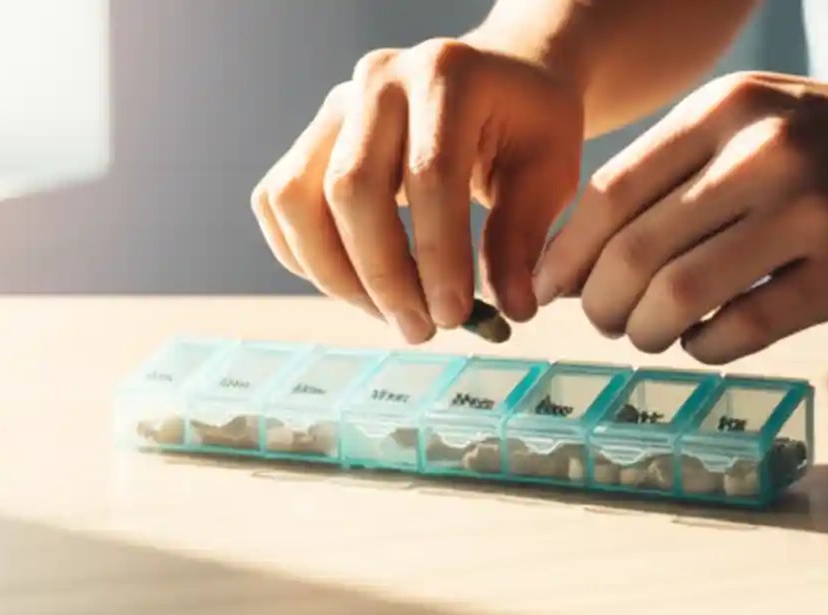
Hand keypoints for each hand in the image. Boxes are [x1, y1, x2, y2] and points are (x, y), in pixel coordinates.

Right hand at [251, 38, 582, 342]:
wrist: (494, 81)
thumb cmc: (525, 127)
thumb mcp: (550, 173)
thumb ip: (523, 238)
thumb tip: (511, 308)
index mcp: (446, 74)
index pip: (429, 173)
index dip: (439, 254)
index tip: (455, 315)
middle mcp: (377, 80)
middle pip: (350, 187)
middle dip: (381, 275)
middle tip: (420, 328)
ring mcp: (332, 109)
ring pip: (295, 200)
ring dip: (333, 275)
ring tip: (388, 314)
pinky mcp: (307, 140)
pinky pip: (278, 206)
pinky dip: (306, 258)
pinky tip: (356, 287)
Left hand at [535, 71, 827, 363]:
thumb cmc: (820, 150)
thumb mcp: (744, 127)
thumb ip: (662, 179)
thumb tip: (565, 262)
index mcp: (725, 109)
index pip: (610, 193)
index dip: (566, 254)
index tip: (550, 289)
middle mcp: (765, 151)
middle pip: (633, 253)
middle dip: (600, 304)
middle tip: (604, 319)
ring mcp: (813, 209)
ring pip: (677, 296)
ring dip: (644, 331)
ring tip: (648, 332)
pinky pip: (739, 330)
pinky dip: (702, 348)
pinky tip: (702, 340)